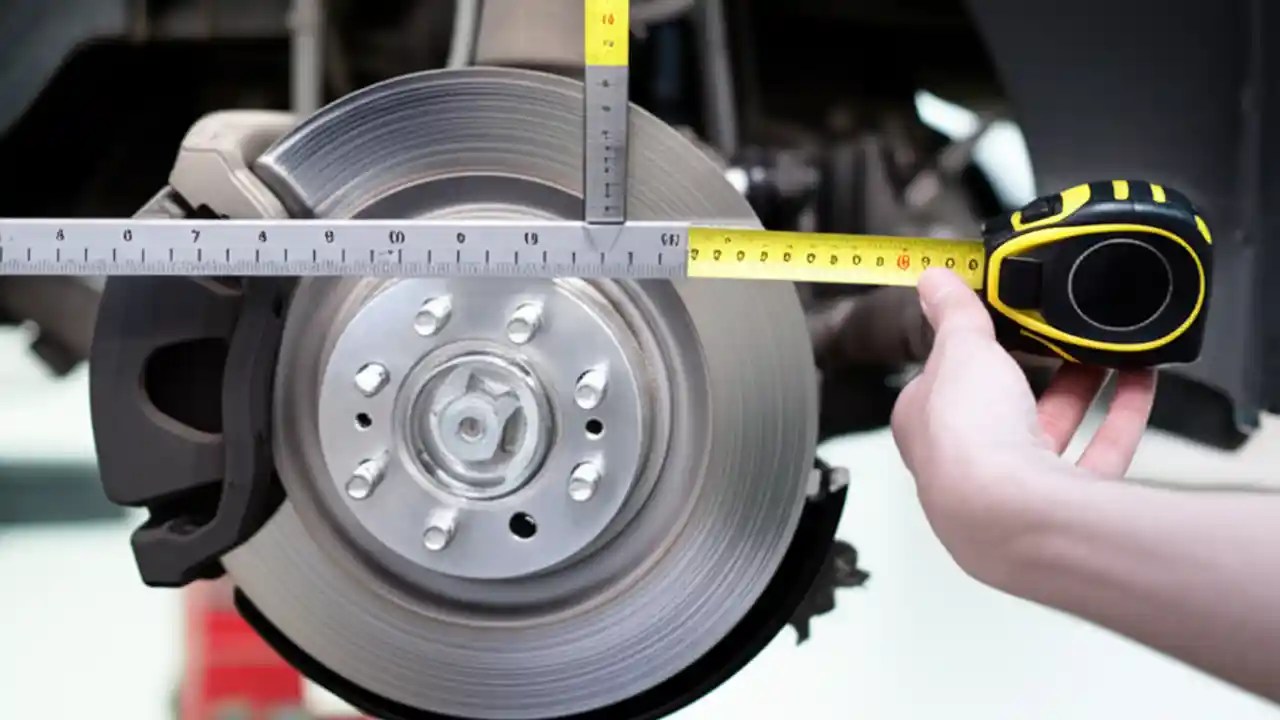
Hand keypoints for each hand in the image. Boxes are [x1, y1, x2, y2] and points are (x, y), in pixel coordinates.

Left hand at [890, 268, 1156, 587]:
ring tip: (1105, 347)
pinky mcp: (1065, 507)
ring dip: (1081, 388)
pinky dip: (1121, 416)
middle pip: (1002, 409)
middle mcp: (965, 466)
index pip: (940, 383)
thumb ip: (954, 313)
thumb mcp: (960, 350)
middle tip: (1059, 331)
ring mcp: (1016, 491)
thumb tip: (932, 280)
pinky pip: (1098, 454)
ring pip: (1051, 432)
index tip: (996, 320)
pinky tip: (1139, 380)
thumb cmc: (968, 441)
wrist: (1016, 516)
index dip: (967, 351)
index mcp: (925, 430)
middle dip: (1034, 370)